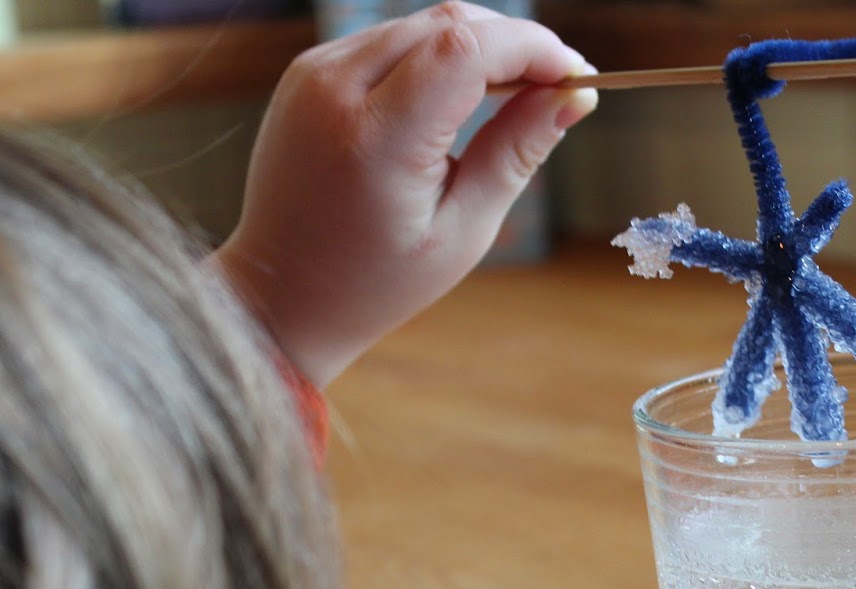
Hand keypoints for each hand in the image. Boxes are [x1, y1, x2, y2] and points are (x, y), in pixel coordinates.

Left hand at [212, 2, 596, 385]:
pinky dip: (437, 56)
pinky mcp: (308, 71)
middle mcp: (334, 89)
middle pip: (448, 23)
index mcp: (376, 140)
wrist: (280, 294)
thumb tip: (575, 96)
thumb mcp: (463, 229)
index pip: (466, 49)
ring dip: (479, 48)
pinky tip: (464, 97)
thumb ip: (517, 152)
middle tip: (558, 87)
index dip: (533, 48)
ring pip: (421, 25)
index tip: (576, 77)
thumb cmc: (376, 281)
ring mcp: (313, 73)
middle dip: (515, 45)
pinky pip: (389, 41)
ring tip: (518, 95)